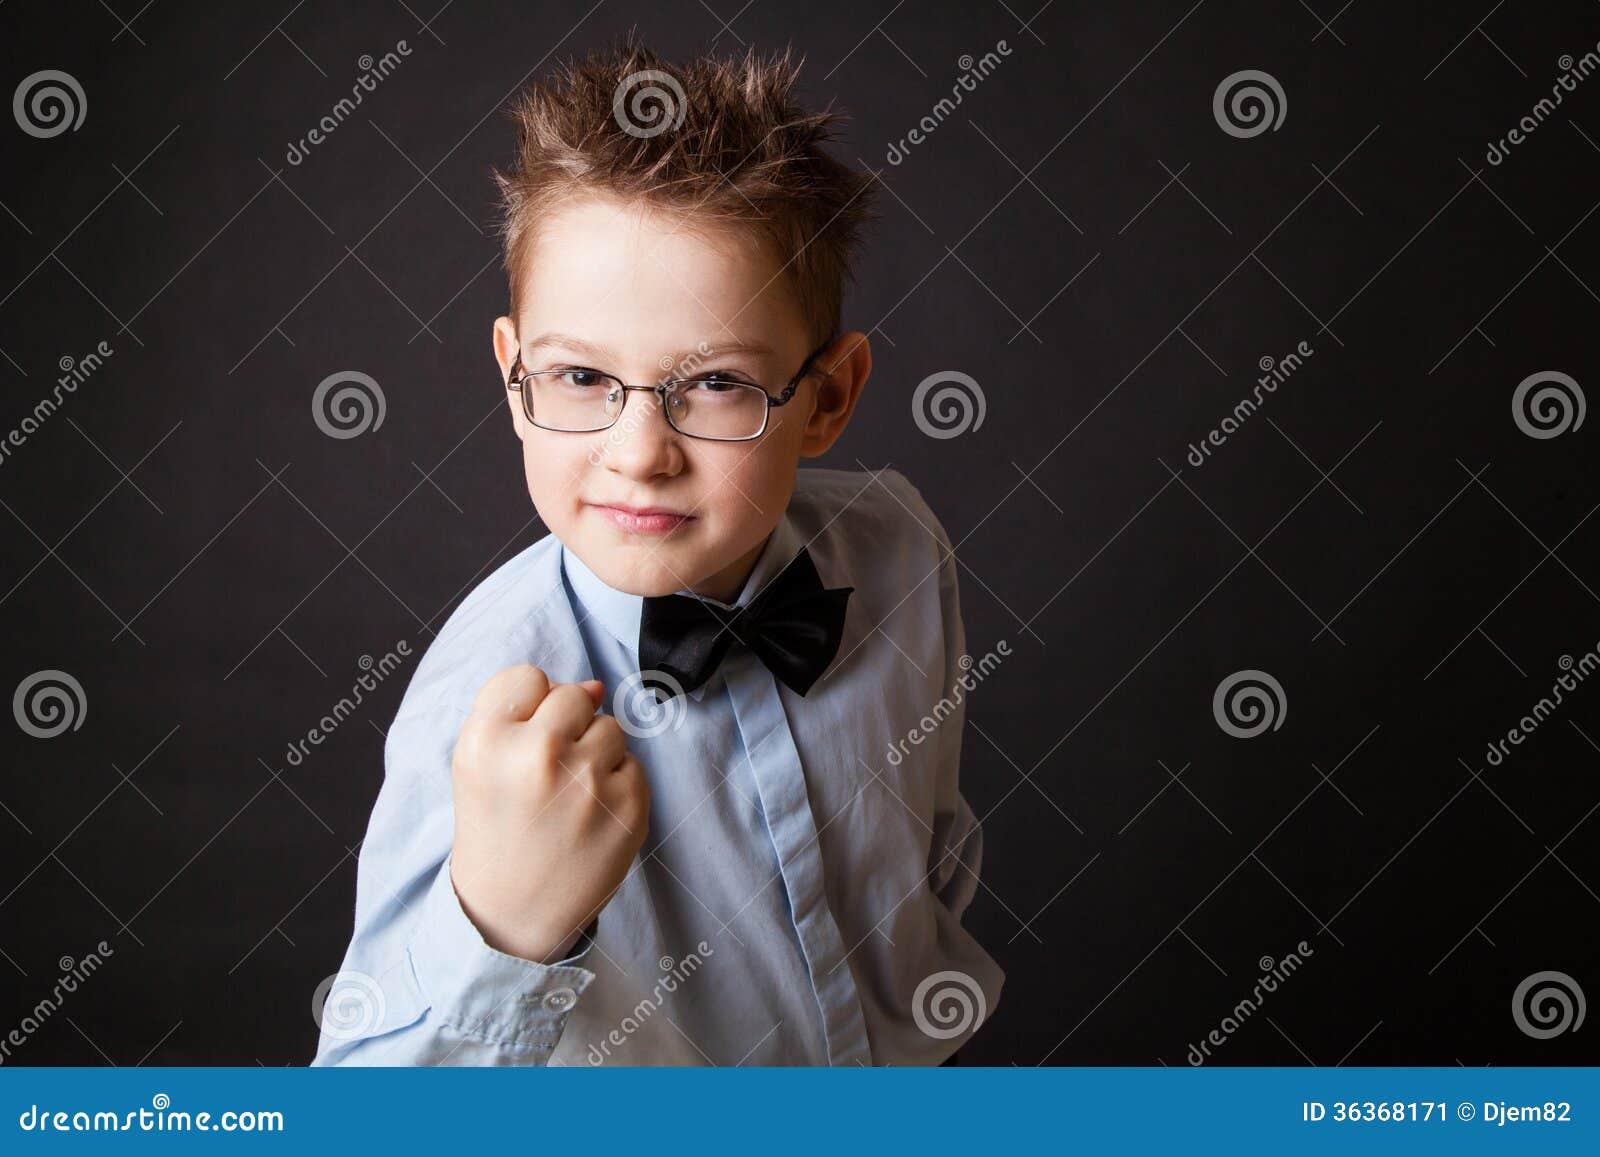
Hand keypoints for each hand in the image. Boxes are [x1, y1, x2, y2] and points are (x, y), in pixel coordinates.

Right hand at [448, 664, 649, 962]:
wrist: (511, 914)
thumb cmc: (496, 829)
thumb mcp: (476, 763)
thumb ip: (521, 709)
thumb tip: (594, 686)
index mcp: (486, 740)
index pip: (527, 677)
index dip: (528, 708)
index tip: (520, 743)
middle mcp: (536, 754)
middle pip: (574, 695)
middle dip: (566, 728)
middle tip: (545, 777)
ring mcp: (588, 781)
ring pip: (610, 727)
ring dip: (595, 756)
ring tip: (568, 799)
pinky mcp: (628, 806)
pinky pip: (633, 764)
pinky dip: (616, 787)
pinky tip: (590, 818)